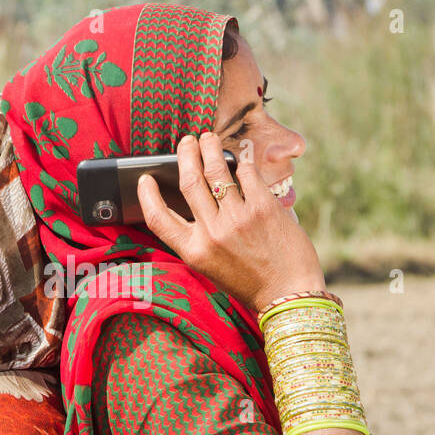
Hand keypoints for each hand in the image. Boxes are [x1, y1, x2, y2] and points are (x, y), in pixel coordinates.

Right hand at [136, 132, 325, 311]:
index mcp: (194, 252)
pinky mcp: (263, 207)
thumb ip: (200, 238)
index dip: (147, 196)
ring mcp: (237, 218)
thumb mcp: (213, 267)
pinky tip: (242, 159)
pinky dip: (242, 162)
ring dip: (209, 148)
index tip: (145, 180)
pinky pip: (247, 173)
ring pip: (215, 170)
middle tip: (186, 143)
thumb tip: (196, 202)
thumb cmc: (251, 284)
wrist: (288, 296)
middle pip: (189, 181)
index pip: (158, 218)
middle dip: (185, 155)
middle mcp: (212, 233)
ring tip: (208, 139)